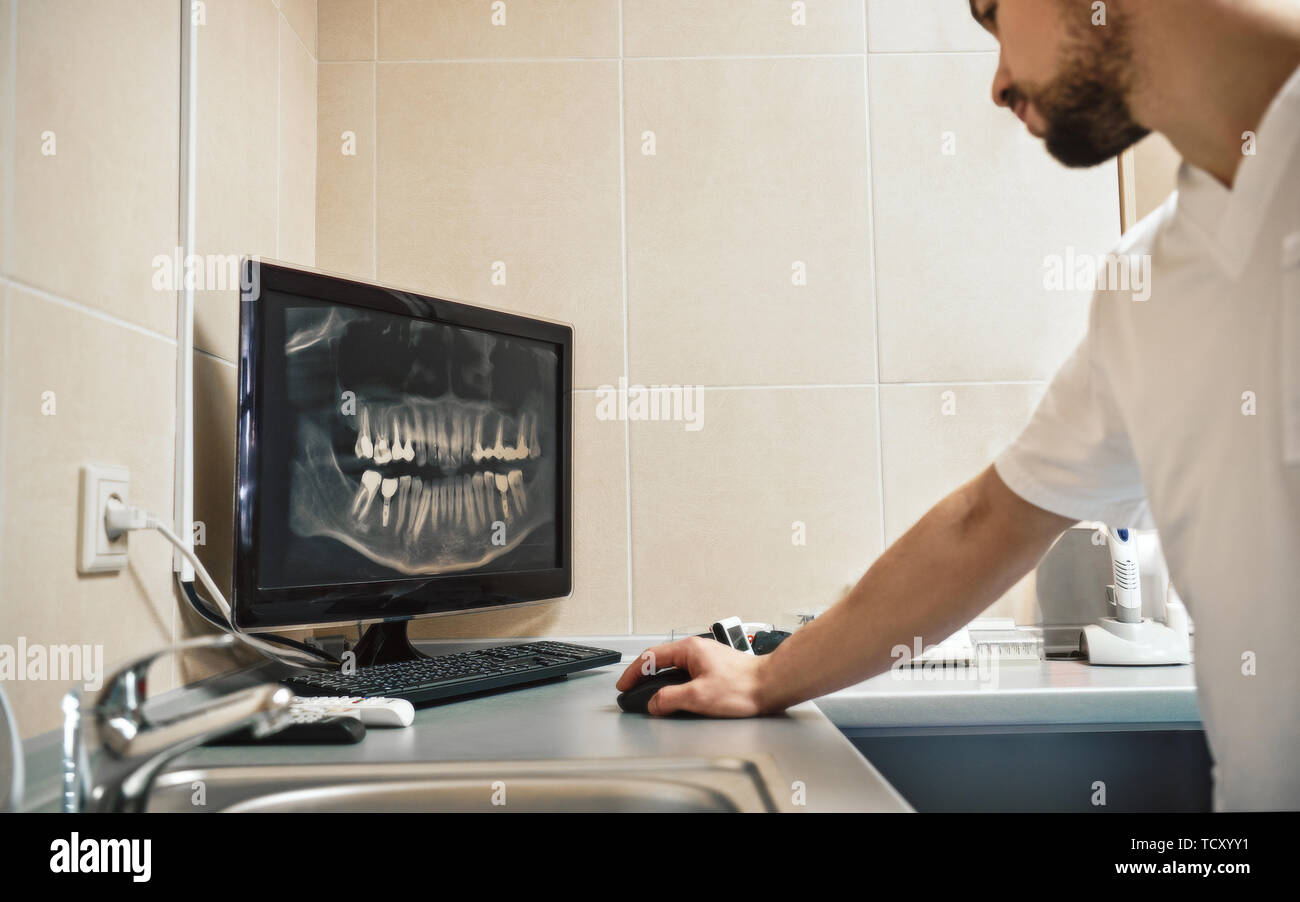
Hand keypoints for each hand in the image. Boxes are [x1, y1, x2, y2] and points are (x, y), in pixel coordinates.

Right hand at [615, 636, 771, 716]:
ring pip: (674, 668)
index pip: (651, 657)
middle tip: (632, 691)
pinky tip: (676, 696)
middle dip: (644, 676)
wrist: (772, 685)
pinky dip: (675, 684)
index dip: (633, 673)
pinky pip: (687, 674)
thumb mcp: (699, 696)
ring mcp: (707, 658)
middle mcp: (697, 649)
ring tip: (650, 695)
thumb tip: (653, 703)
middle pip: (661, 661)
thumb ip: (670, 699)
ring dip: (660, 681)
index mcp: (689, 649)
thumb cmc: (743, 687)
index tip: (624, 685)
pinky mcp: (715, 669)